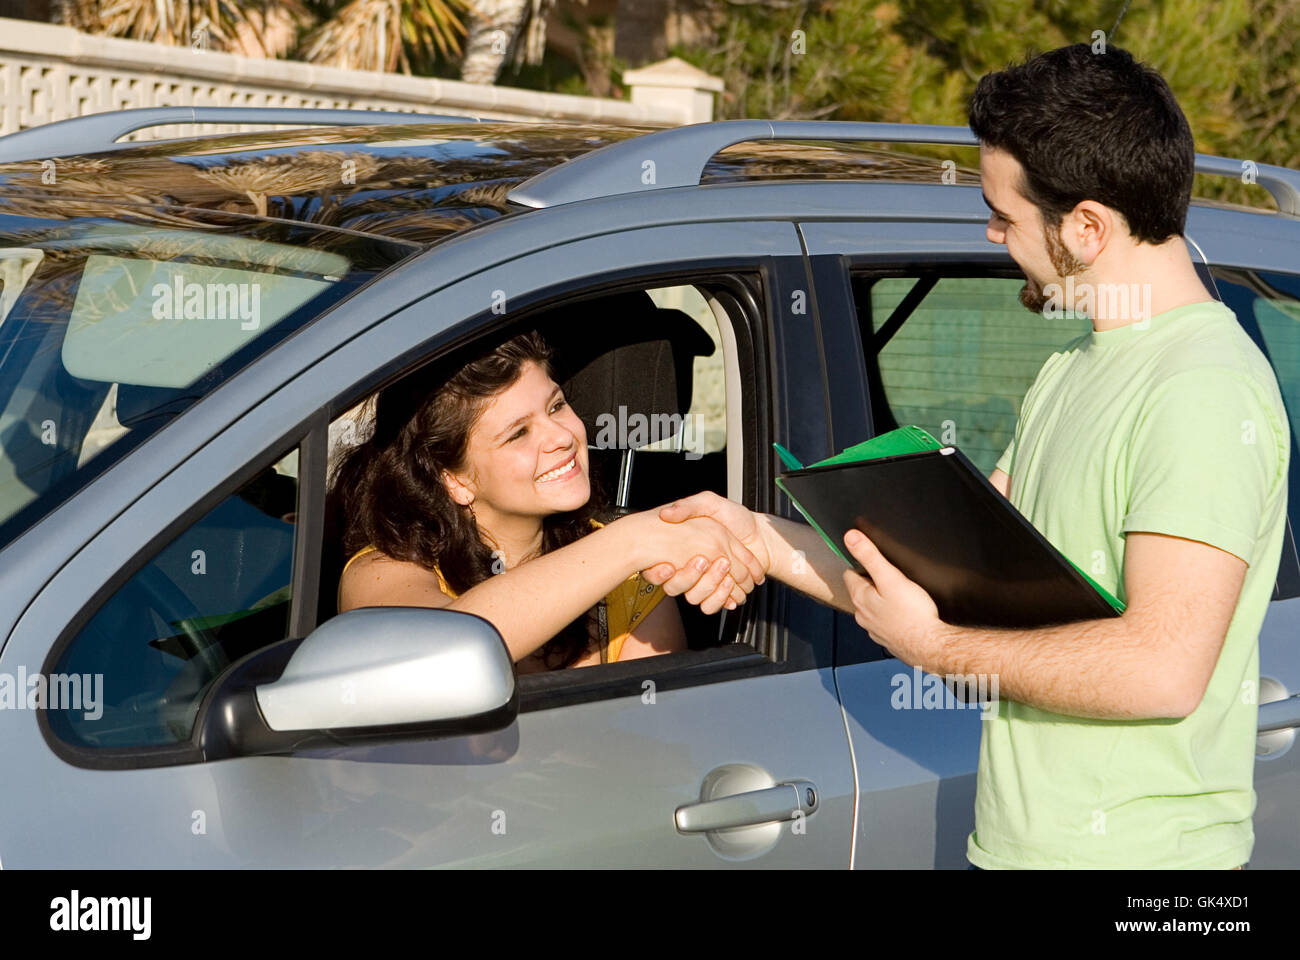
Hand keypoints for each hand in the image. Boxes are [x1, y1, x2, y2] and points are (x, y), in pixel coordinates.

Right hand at [640, 493, 769, 608]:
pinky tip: (730, 590)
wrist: (762, 535)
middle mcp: (689, 566)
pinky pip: (709, 606)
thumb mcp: (709, 503)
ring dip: (711, 588)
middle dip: (696, 577)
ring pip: (694, 597)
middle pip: (678, 585)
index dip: (665, 570)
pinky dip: (720, 600)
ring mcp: (703, 581)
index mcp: (682, 547)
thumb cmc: (736, 518)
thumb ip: (689, 506)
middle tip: (714, 562)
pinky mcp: (717, 592)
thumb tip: (666, 514)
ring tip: (727, 577)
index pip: (663, 567)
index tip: (683, 562)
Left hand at [841, 528, 945, 668]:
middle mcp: (863, 615)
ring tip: (898, 595)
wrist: (930, 645)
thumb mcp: (891, 577)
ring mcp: (874, 629)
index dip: (861, 564)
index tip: (871, 560)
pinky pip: (884, 623)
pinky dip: (890, 617)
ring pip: (872, 609)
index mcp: (860, 597)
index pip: (850, 574)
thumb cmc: (913, 614)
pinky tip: (904, 614)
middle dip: (872, 582)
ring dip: (881, 601)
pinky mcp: (888, 639)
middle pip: (861, 591)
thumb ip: (870, 556)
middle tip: (890, 577)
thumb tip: (851, 537)